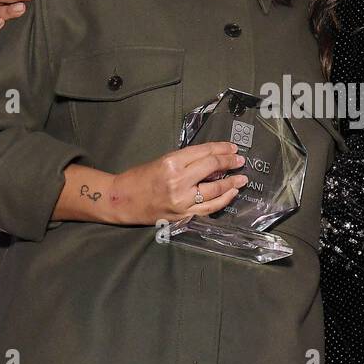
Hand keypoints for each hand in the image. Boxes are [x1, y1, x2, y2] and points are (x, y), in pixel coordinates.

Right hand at [109, 142, 249, 224]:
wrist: (121, 200)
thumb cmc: (139, 177)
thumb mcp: (162, 161)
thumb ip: (186, 161)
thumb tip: (213, 161)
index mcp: (171, 163)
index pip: (204, 153)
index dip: (222, 149)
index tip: (233, 148)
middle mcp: (178, 181)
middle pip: (212, 168)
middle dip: (230, 163)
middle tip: (241, 161)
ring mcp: (182, 201)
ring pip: (214, 190)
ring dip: (231, 184)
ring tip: (242, 179)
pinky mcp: (182, 215)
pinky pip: (208, 208)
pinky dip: (222, 201)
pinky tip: (231, 194)